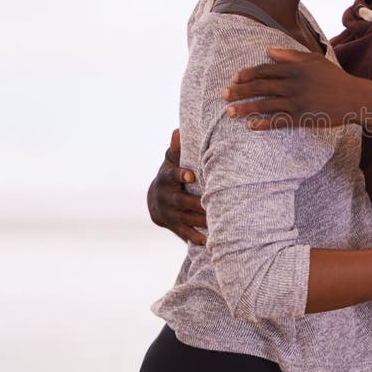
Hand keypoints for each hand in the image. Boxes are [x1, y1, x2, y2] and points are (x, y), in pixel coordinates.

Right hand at [147, 130, 206, 244]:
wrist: (154, 200)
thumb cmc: (170, 175)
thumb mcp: (170, 161)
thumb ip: (175, 148)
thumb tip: (178, 130)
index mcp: (167, 178)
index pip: (173, 175)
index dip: (181, 175)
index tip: (191, 176)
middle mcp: (167, 196)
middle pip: (183, 201)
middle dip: (198, 204)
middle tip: (215, 204)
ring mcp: (170, 213)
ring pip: (186, 218)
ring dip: (201, 221)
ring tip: (217, 223)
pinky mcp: (174, 226)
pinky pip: (185, 233)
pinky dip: (196, 237)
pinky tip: (209, 241)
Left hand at [223, 48, 367, 129]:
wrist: (354, 98)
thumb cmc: (334, 78)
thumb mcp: (314, 60)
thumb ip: (290, 55)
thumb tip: (268, 51)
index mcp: (294, 69)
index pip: (264, 70)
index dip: (247, 74)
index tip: (234, 79)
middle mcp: (293, 84)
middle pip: (260, 87)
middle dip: (240, 91)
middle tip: (224, 96)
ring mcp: (297, 102)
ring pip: (265, 105)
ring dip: (245, 108)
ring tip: (230, 112)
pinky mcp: (302, 117)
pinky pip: (278, 121)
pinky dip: (263, 124)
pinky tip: (251, 126)